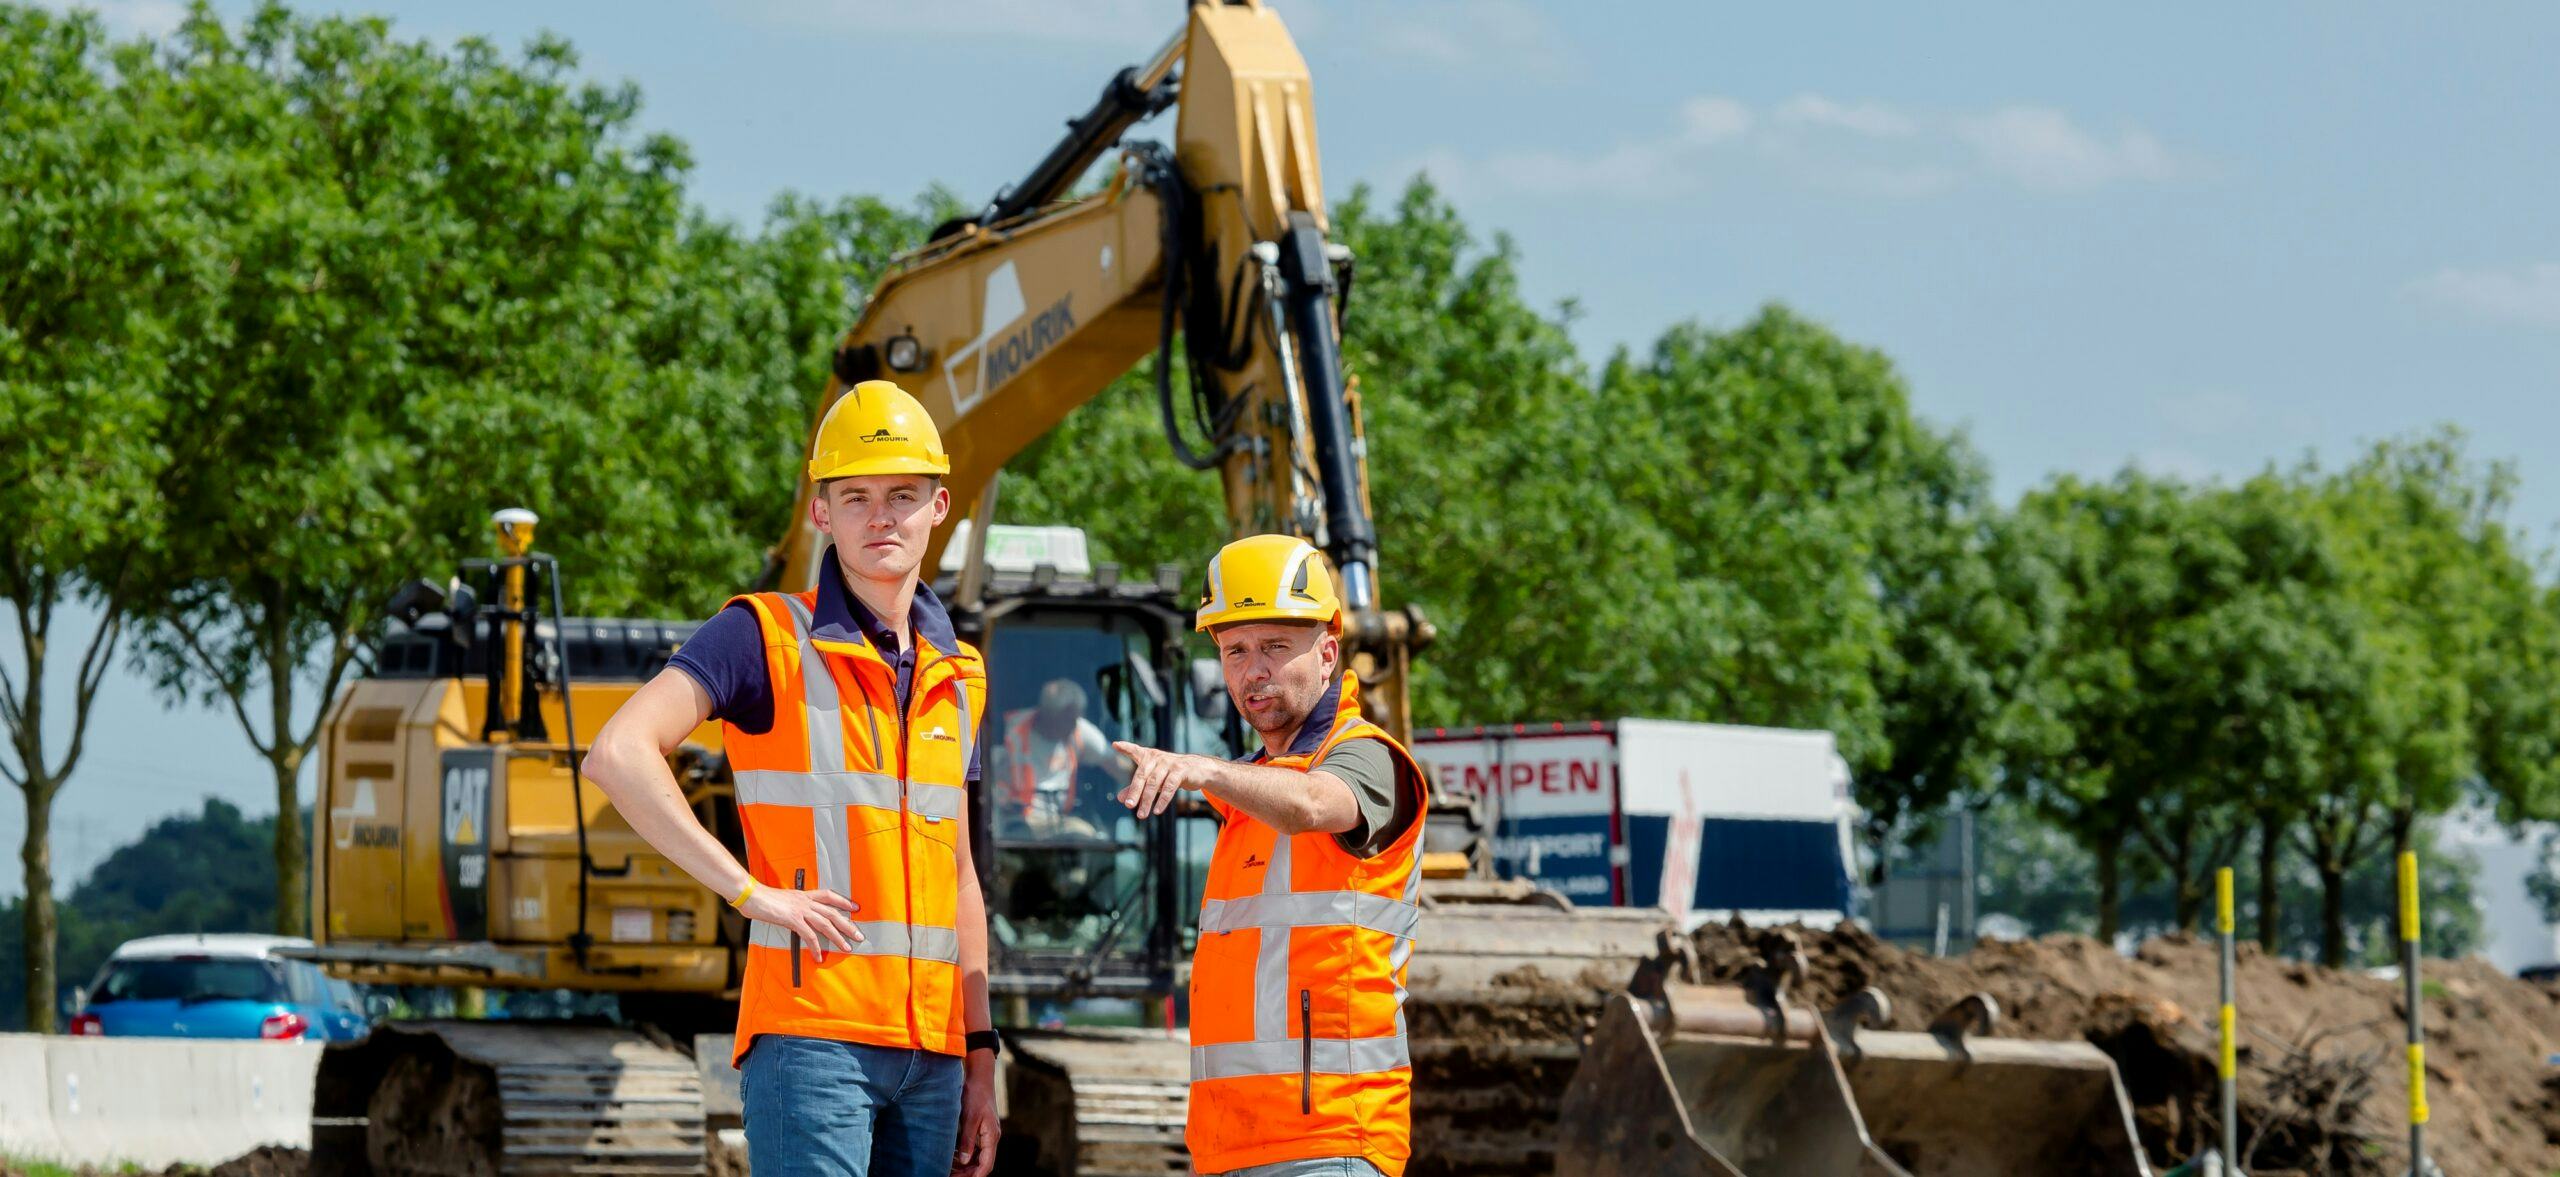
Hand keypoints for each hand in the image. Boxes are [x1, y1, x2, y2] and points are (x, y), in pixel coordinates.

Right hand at [738, 883, 861, 961]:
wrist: (751, 895)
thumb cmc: (763, 898)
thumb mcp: (783, 900)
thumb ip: (792, 907)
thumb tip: (796, 916)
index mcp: (804, 895)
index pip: (829, 895)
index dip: (843, 901)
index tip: (855, 908)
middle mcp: (806, 901)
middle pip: (833, 913)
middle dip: (848, 925)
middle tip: (859, 935)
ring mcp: (801, 910)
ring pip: (826, 925)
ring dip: (838, 938)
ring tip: (847, 947)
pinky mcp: (793, 920)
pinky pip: (809, 936)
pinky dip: (816, 947)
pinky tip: (819, 956)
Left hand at [952, 1054, 998, 1176]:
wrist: (979, 1077)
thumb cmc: (976, 1094)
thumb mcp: (970, 1118)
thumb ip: (968, 1140)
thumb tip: (965, 1161)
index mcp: (992, 1136)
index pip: (987, 1164)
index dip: (976, 1176)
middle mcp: (991, 1138)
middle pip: (982, 1163)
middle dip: (967, 1173)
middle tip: (949, 1176)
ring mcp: (986, 1135)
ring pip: (977, 1158)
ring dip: (964, 1166)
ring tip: (947, 1169)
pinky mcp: (980, 1130)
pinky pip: (973, 1149)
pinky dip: (963, 1156)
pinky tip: (950, 1157)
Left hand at [1113, 742, 1216, 817]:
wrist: (1198, 770)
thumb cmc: (1170, 773)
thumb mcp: (1153, 779)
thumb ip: (1136, 787)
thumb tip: (1119, 799)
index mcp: (1149, 757)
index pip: (1135, 751)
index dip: (1126, 747)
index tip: (1115, 745)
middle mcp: (1157, 758)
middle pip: (1142, 775)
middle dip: (1135, 791)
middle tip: (1128, 805)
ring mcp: (1169, 763)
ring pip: (1155, 783)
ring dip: (1147, 800)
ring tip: (1142, 815)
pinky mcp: (1181, 771)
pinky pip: (1169, 787)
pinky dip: (1162, 800)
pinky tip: (1157, 811)